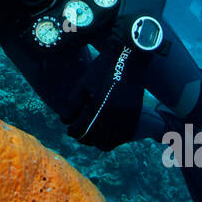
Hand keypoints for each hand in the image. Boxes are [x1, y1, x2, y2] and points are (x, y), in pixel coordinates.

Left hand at [66, 26, 149, 150]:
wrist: (130, 58)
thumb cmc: (103, 68)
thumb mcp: (83, 83)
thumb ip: (73, 104)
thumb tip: (66, 121)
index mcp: (100, 107)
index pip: (82, 130)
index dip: (72, 131)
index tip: (69, 128)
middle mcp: (115, 117)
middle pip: (94, 139)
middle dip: (83, 137)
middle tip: (77, 131)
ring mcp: (127, 120)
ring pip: (108, 143)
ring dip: (96, 140)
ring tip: (90, 132)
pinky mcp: (135, 119)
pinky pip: (121, 139)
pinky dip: (111, 139)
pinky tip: (104, 130)